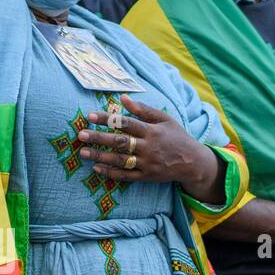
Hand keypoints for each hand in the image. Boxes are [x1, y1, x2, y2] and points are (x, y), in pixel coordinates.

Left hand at [77, 94, 218, 189]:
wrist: (194, 162)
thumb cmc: (176, 136)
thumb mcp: (164, 119)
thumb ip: (143, 109)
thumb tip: (123, 97)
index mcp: (152, 131)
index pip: (126, 123)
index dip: (108, 119)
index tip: (90, 116)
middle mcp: (148, 148)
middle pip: (120, 142)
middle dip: (99, 138)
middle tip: (81, 135)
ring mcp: (147, 164)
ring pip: (120, 160)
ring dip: (100, 157)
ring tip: (82, 152)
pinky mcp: (146, 177)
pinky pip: (126, 176)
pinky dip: (111, 173)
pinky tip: (96, 168)